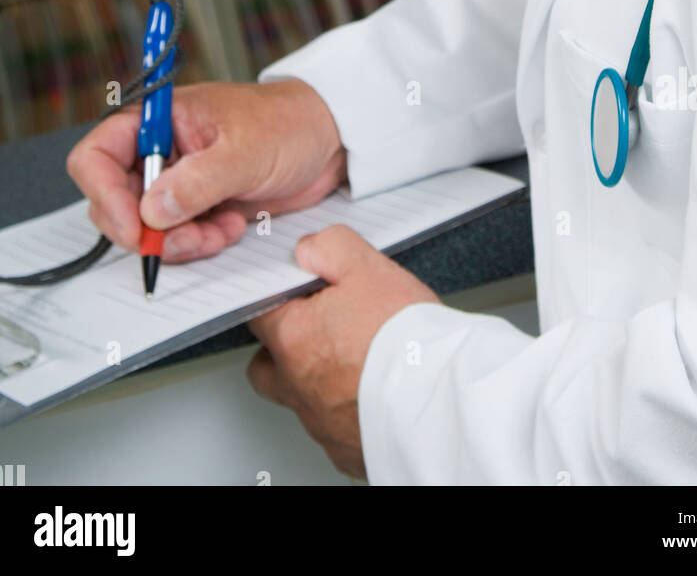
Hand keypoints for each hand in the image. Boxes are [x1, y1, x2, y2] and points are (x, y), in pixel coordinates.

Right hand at [66, 79, 346, 262]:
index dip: (104, 195)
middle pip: (114, 201)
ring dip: (178, 242)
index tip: (134, 226)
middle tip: (186, 237)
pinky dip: (198, 244)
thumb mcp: (245, 150)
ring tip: (219, 231)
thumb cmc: (288, 124)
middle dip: (147, 229)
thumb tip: (152, 210)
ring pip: (145, 228)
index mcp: (156, 119)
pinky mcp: (196, 206)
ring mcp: (175, 181)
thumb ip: (198, 180)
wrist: (327, 141)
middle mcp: (158, 150)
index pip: (96, 156)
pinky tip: (231, 228)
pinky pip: (176, 239)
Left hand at [247, 225, 439, 478]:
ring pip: (299, 398)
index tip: (299, 288)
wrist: (439, 400)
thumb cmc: (404, 339)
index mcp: (292, 338)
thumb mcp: (368, 266)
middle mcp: (297, 385)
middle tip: (318, 328)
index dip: (277, 295)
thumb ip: (330, 247)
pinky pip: (334, 428)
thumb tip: (309, 251)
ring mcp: (319, 422)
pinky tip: (373, 394)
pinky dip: (348, 411)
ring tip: (352, 362)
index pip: (258, 310)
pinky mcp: (346, 450)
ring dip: (316, 380)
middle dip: (283, 345)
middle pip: (266, 364)